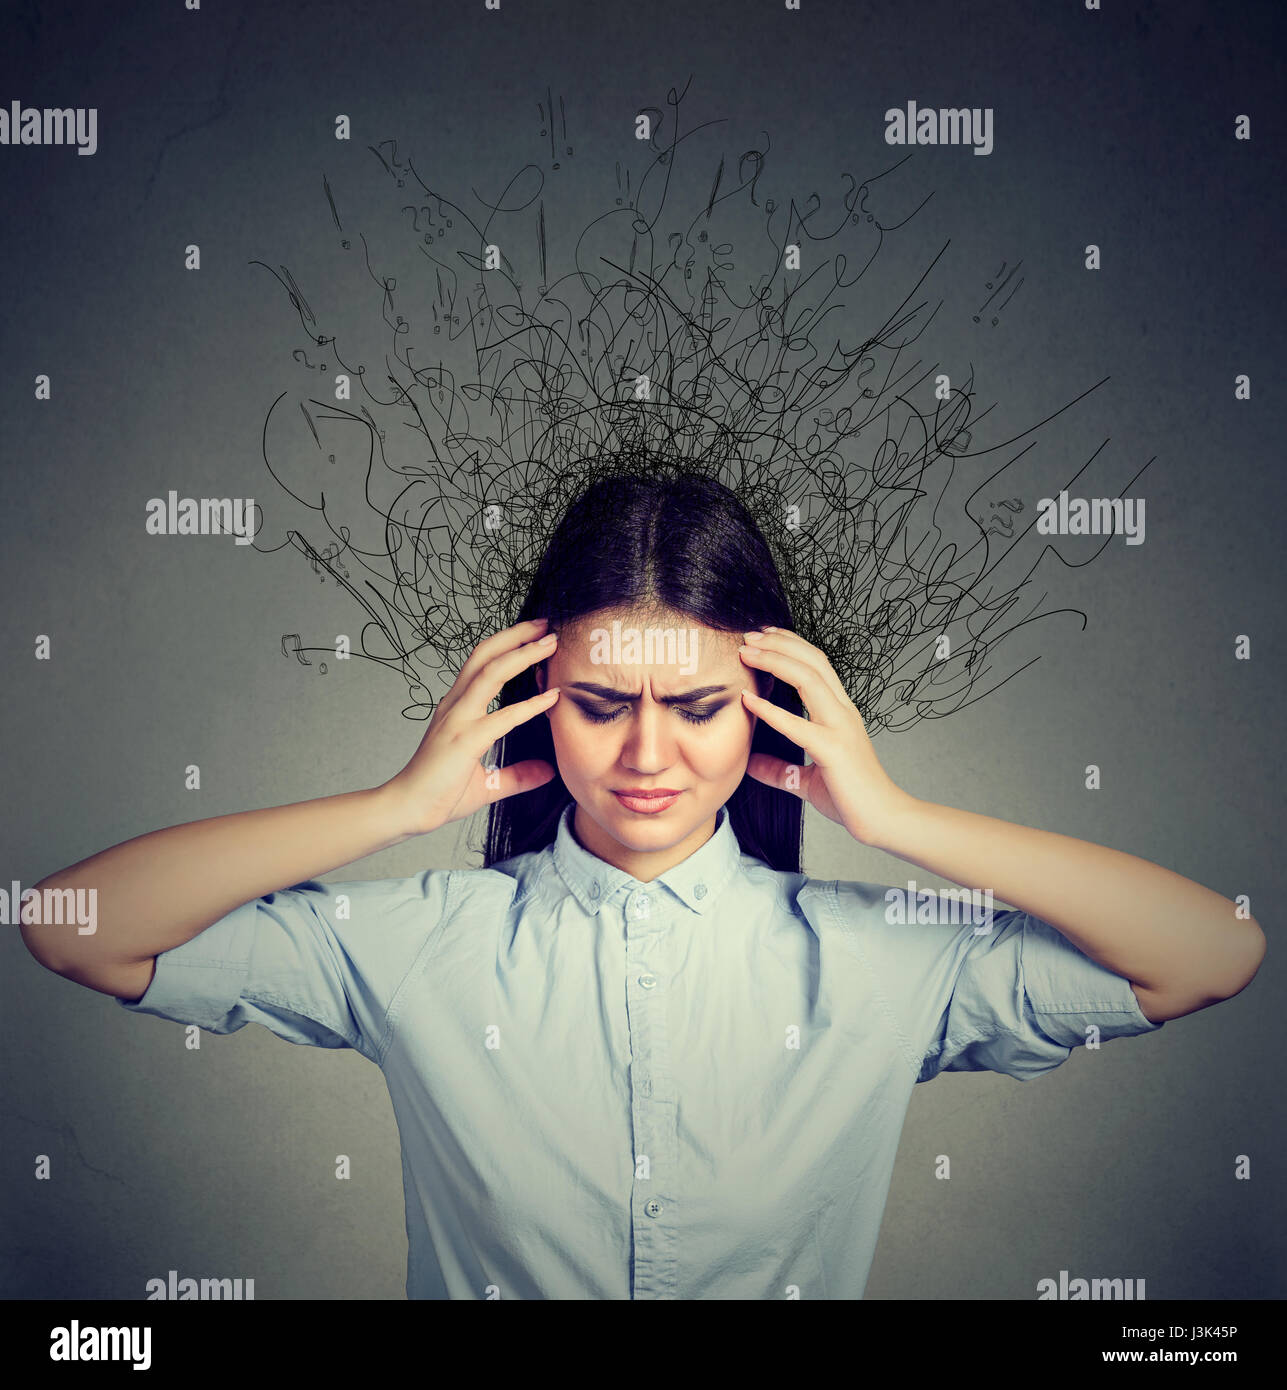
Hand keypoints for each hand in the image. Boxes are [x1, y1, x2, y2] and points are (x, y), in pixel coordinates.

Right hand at [380, 618, 561, 835]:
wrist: (408, 811)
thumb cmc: (439, 794)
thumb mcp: (488, 783)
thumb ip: (517, 775)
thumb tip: (547, 770)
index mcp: (457, 708)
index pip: (482, 664)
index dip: (509, 645)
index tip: (536, 637)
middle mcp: (455, 706)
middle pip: (484, 655)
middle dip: (516, 635)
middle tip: (546, 625)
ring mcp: (457, 720)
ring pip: (491, 673)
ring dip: (523, 655)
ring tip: (550, 644)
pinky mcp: (463, 740)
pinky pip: (502, 716)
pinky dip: (530, 705)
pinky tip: (552, 697)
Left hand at [738, 627, 908, 845]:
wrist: (883, 820)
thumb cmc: (850, 798)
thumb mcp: (806, 781)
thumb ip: (780, 770)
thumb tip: (750, 764)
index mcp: (840, 712)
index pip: (817, 664)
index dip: (790, 645)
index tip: (763, 636)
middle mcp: (843, 712)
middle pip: (813, 661)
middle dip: (779, 642)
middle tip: (748, 634)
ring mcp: (840, 728)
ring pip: (809, 678)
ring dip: (775, 660)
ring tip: (746, 652)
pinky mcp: (833, 751)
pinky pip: (798, 725)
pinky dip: (770, 709)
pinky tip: (748, 700)